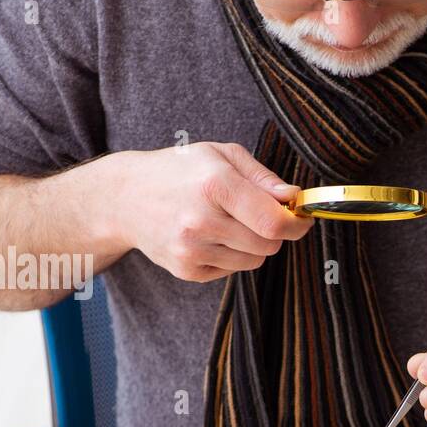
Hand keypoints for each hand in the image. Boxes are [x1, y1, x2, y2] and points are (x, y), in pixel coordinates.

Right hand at [111, 142, 313, 282]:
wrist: (125, 198)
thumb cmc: (179, 171)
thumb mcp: (221, 155)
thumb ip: (263, 177)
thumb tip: (294, 198)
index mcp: (214, 185)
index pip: (273, 222)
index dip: (296, 224)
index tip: (301, 218)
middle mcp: (200, 220)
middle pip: (268, 245)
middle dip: (273, 232)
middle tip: (259, 215)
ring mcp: (191, 250)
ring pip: (254, 261)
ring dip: (252, 245)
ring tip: (227, 222)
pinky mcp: (187, 271)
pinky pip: (232, 271)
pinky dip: (230, 256)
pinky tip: (209, 236)